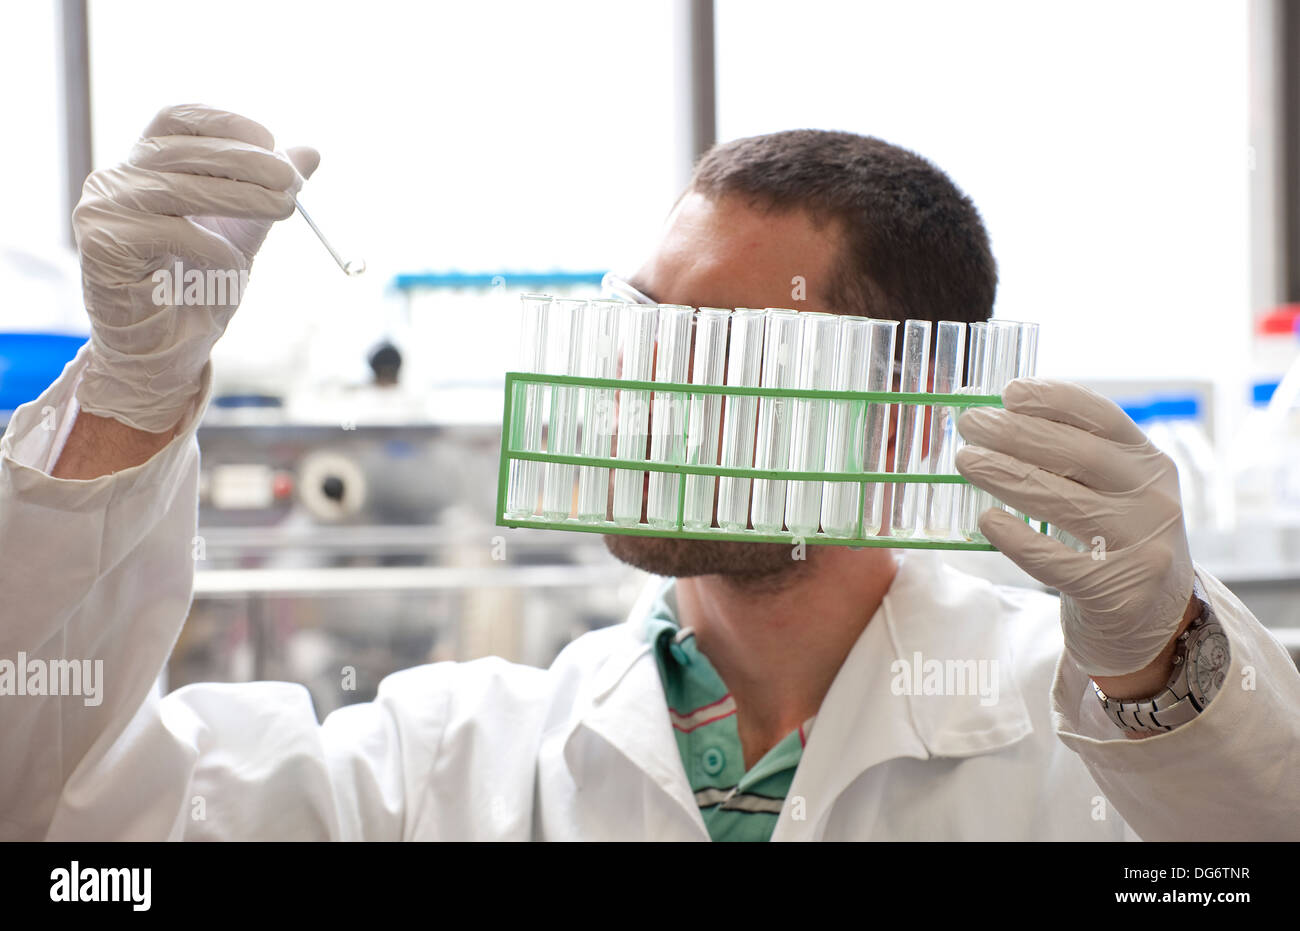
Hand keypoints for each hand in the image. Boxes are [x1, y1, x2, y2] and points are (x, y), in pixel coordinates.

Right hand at [72, 104, 318, 432]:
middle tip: (293, 180)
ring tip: (285, 209)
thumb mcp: (243, 230)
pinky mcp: (103, 244)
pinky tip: (230, 263)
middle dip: (247, 162)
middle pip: (183, 150)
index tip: (272, 143)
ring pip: (179, 187)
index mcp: (146, 165)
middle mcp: (117, 178)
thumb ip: (268, 189)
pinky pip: (167, 232)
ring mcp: (104, 208)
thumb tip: (312, 151)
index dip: (225, 123)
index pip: (177, 118)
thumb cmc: (200, 287)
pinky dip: (209, 245)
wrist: (167, 349)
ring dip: (242, 196)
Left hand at [954, 378, 1194, 678]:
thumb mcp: (1114, 493)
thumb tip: (1000, 418)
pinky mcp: (1117, 592)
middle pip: (1079, 456)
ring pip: (1064, 503)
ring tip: (966, 460)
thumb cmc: (1115, 544)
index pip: (1104, 419)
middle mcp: (1153, 501)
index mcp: (1150, 465)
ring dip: (1007, 476)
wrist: (1155, 626)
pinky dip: (1017, 538)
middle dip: (1017, 434)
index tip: (1009, 391)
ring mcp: (1141, 547)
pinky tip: (986, 519)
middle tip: (969, 424)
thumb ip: (1074, 461)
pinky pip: (1057, 560)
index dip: (1055, 400)